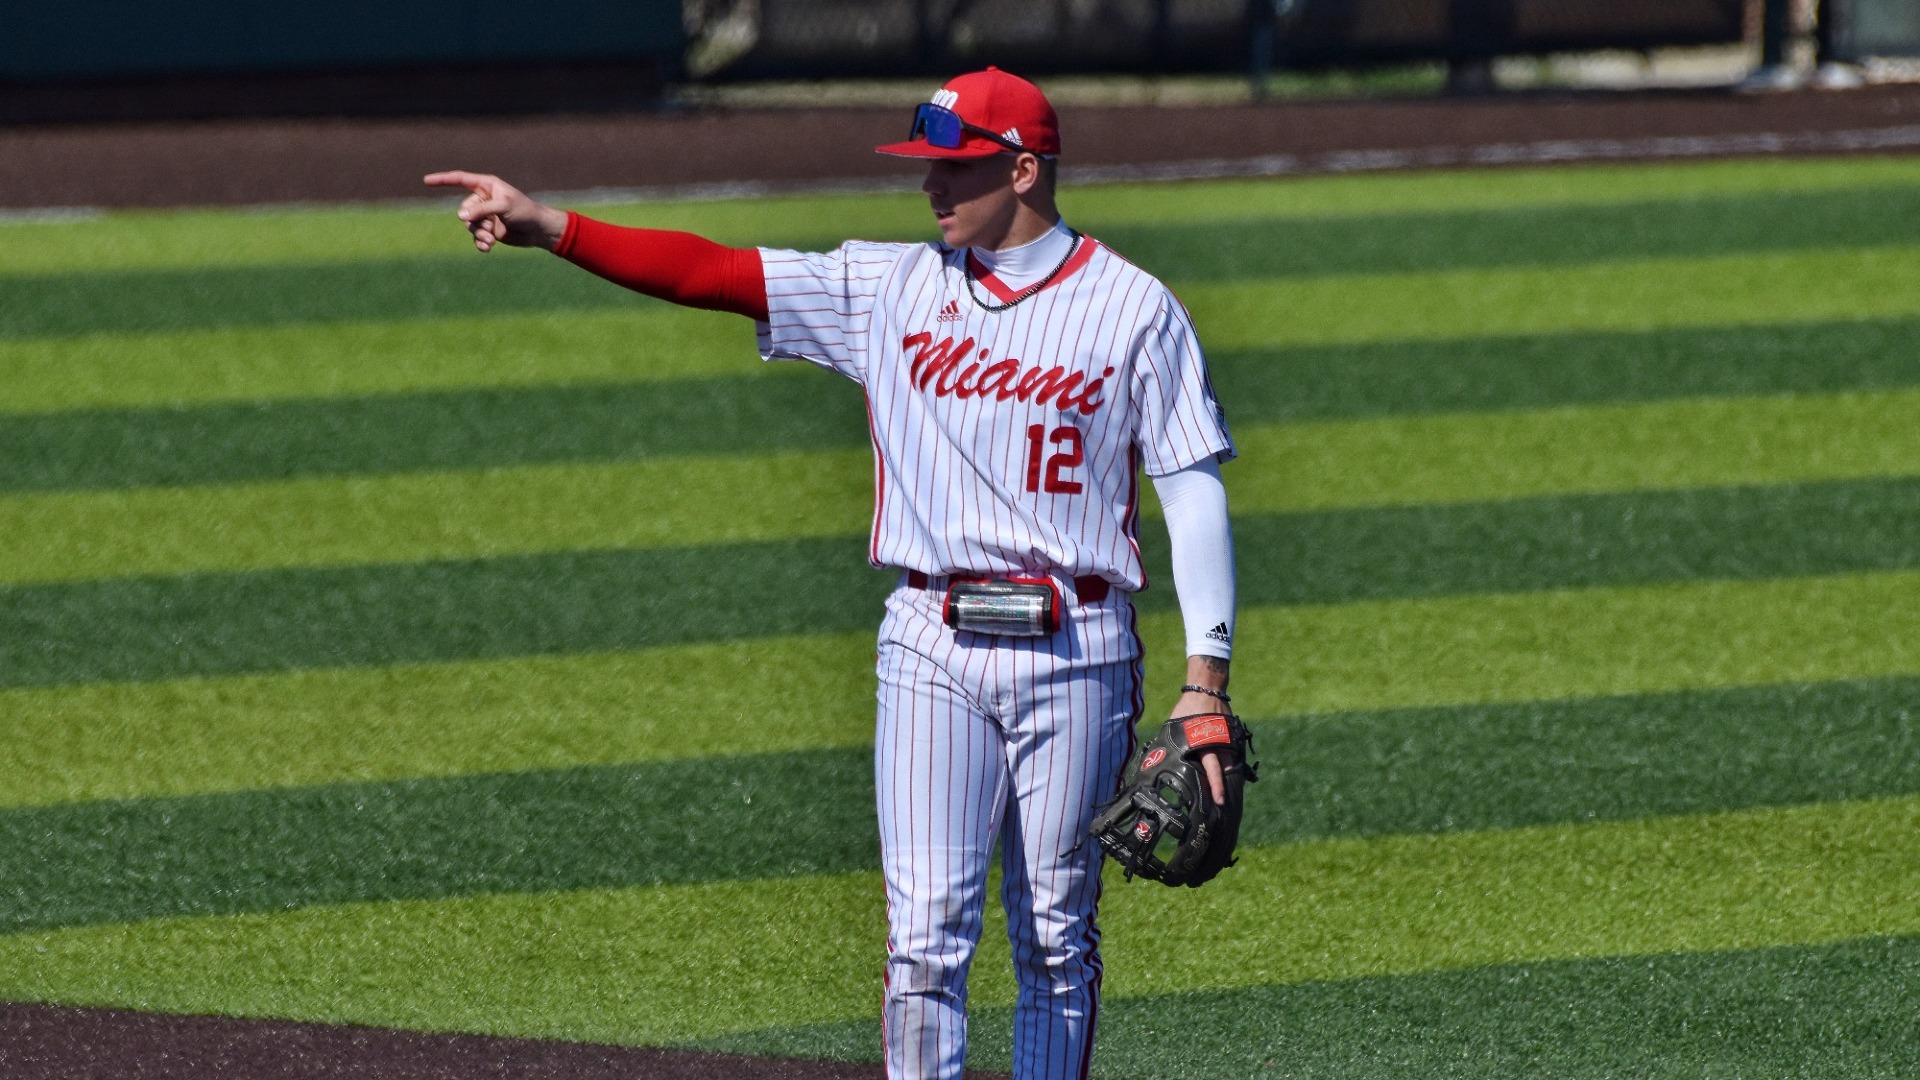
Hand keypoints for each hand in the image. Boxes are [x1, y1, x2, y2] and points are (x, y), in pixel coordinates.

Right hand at [422, 170, 569, 252]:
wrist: (538, 230)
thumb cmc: (525, 211)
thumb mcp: (503, 206)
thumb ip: (481, 209)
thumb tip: (461, 216)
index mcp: (486, 185)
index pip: (460, 179)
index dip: (442, 180)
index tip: (426, 180)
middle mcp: (483, 199)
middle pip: (465, 209)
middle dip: (475, 221)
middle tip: (490, 227)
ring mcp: (485, 215)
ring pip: (470, 225)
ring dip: (479, 234)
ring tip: (492, 239)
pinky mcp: (489, 231)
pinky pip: (476, 237)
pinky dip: (480, 243)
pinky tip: (488, 248)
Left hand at [1170, 686, 1228, 807]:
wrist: (1206, 691)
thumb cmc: (1187, 710)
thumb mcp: (1175, 729)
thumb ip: (1173, 746)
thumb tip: (1158, 764)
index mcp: (1204, 744)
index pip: (1213, 769)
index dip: (1217, 786)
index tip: (1220, 801)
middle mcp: (1220, 744)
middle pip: (1225, 772)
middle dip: (1224, 789)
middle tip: (1223, 807)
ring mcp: (1228, 741)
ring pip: (1231, 766)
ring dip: (1228, 780)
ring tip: (1226, 796)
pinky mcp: (1232, 739)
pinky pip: (1233, 757)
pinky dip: (1230, 768)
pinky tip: (1227, 779)